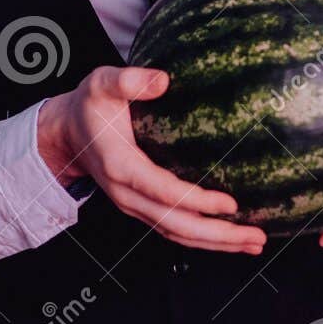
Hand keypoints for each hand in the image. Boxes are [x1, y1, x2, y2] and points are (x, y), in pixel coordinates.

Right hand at [38, 65, 266, 254]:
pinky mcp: (141, 207)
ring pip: (176, 233)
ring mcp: (133, 204)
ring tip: (253, 243)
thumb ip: (129, 80)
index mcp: (121, 166)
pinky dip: (202, 237)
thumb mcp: (102, 83)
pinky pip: (173, 229)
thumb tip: (162, 80)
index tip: (231, 204)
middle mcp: (127, 194)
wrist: (67, 133)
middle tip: (256, 238)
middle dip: (218, 235)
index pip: (164, 191)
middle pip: (176, 225)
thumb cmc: (89, 106)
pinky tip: (228, 237)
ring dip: (216, 242)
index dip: (198, 201)